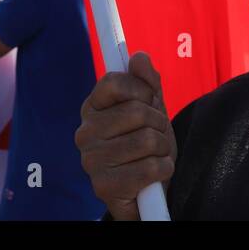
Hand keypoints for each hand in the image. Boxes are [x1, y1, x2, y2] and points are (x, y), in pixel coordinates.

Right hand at [75, 51, 175, 220]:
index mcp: (92, 108)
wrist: (148, 192)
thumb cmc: (146, 146)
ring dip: (163, 148)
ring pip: (146, 140)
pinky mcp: (103, 187)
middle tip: (157, 134)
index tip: (149, 100)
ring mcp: (91, 161)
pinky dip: (164, 169)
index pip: (113, 81)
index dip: (140, 88)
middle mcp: (85, 133)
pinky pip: (149, 168)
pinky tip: (155, 174)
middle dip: (159, 123)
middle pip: (136, 111)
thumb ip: (147, 83)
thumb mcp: (151, 110)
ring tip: (156, 155)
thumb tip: (138, 57)